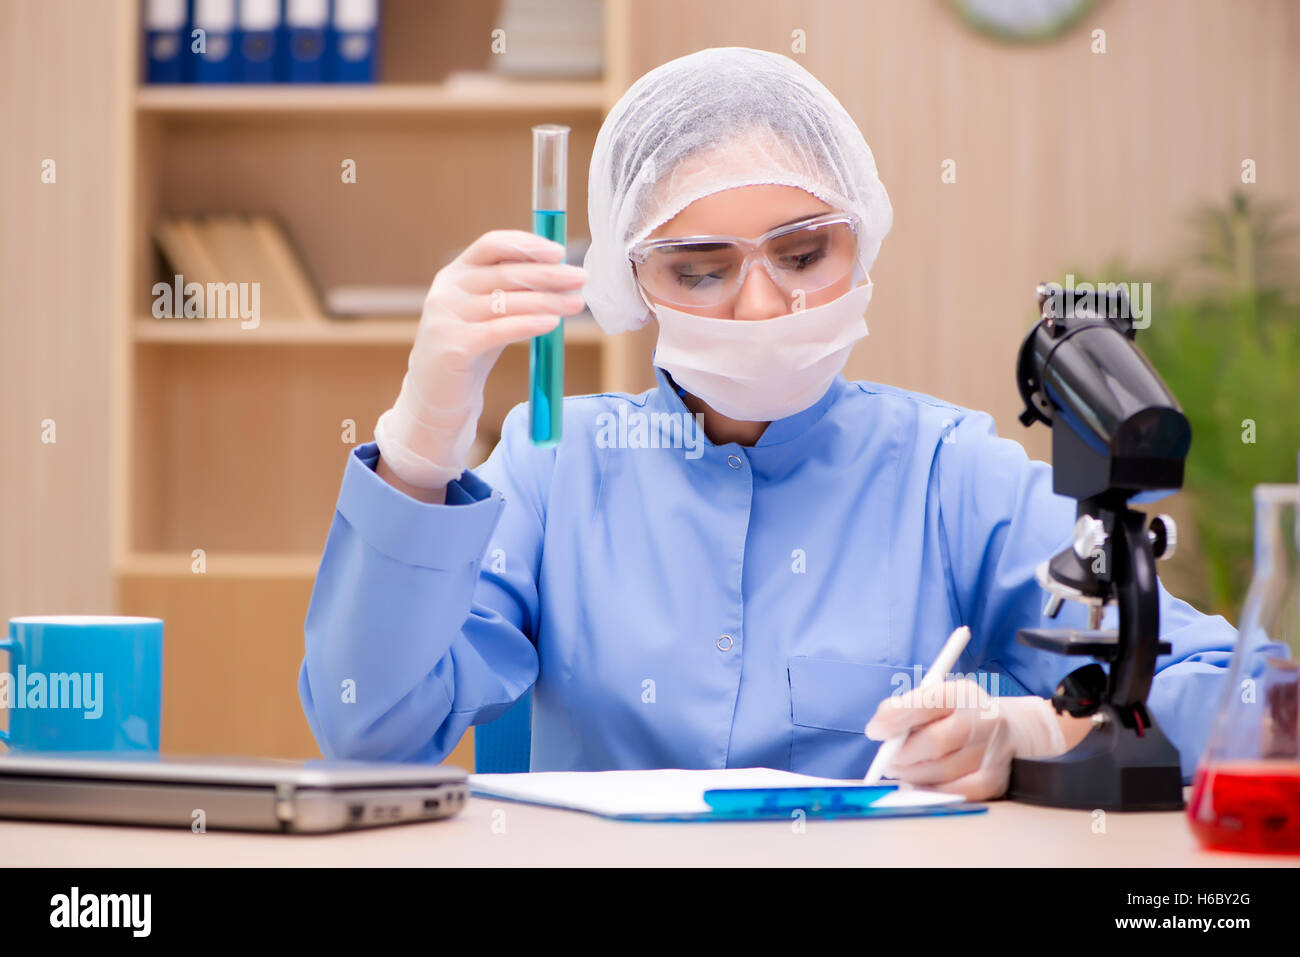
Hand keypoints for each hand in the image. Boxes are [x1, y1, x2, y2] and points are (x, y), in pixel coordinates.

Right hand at [374, 230, 586, 489]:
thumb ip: (512, 292)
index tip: (559, 252)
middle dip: (548, 274)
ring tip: (576, 303)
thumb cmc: (470, 349)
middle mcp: (447, 290)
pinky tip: (552, 323)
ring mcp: (446, 317)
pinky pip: (498, 330)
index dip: (526, 244)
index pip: (491, 245)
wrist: (435, 395)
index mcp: (455, 273)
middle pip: (504, 272)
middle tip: (581, 278)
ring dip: (547, 299)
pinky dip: (528, 324)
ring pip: (505, 301)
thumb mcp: (486, 313)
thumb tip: (563, 275)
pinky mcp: (452, 346)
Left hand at [864, 679, 1067, 800]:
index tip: (875, 730)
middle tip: (886, 759)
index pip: (928, 702)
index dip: (896, 717)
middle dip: (902, 754)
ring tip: (900, 769)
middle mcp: (984, 720)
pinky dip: (932, 790)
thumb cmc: (961, 714)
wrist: (1013, 732)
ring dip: (912, 774)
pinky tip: (920, 783)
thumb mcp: (940, 698)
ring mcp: (993, 752)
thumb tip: (880, 727)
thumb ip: (909, 706)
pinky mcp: (995, 780)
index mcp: (964, 693)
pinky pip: (956, 792)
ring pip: (942, 771)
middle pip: (935, 742)